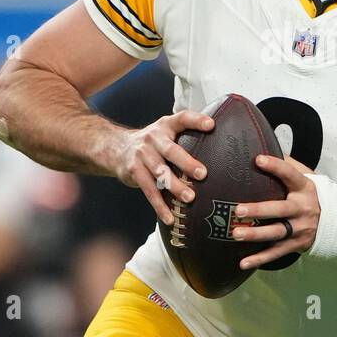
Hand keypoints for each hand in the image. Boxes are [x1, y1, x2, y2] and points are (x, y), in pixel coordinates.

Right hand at [113, 110, 213, 225]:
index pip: (182, 118)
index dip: (196, 120)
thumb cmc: (153, 144)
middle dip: (187, 163)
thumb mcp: (166, 132)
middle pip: (171, 151)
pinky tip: (170, 218)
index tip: (212, 125)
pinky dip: (160, 206)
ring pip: (160, 173)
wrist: (117, 148)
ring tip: (190, 198)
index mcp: (166, 126)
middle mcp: (153, 138)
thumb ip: (186, 136)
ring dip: (175, 186)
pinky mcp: (134, 171)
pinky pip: (149, 191)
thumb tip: (220, 147)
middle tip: (203, 174)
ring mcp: (142, 155)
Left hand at [232, 155, 319, 269]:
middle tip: (239, 210)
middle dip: (259, 210)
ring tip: (236, 234)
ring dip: (255, 234)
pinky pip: (276, 252)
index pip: (290, 174)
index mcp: (305, 188)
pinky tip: (243, 263)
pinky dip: (260, 259)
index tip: (258, 160)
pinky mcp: (296, 244)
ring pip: (277, 232)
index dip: (275, 166)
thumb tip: (264, 147)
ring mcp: (300, 228)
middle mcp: (303, 208)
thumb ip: (288, 165)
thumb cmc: (311, 195)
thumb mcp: (307, 177)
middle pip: (280, 209)